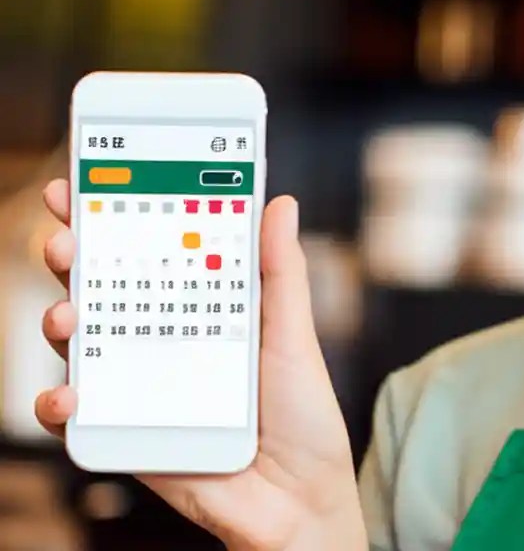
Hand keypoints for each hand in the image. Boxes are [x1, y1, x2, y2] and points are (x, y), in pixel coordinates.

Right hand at [35, 180, 366, 550]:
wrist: (299, 503)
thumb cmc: (302, 419)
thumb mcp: (294, 340)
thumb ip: (280, 275)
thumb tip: (280, 203)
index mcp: (202, 309)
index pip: (150, 252)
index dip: (113, 216)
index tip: (84, 182)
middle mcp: (162, 341)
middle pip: (103, 287)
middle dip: (73, 255)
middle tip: (65, 238)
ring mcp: (137, 387)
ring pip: (79, 344)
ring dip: (60, 321)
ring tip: (68, 316)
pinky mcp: (123, 434)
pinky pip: (74, 417)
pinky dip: (58, 403)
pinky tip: (69, 394)